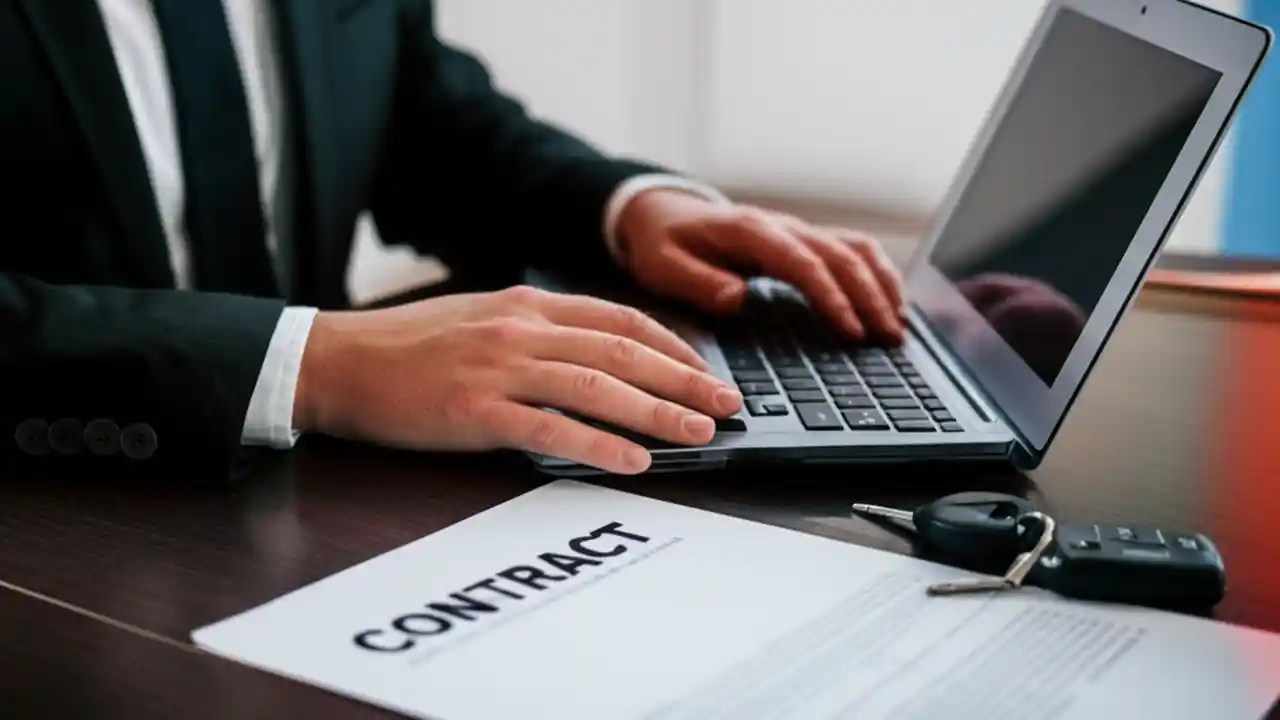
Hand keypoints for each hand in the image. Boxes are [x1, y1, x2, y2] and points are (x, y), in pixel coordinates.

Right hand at [294, 286, 742, 473]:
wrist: (336, 360)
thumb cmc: (406, 346)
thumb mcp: (480, 319)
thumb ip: (535, 331)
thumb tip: (593, 357)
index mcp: (527, 305)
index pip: (619, 320)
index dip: (672, 346)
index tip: (705, 371)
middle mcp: (522, 329)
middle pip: (624, 352)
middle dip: (686, 379)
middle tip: (728, 405)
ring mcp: (499, 368)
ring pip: (598, 387)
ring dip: (658, 412)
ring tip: (700, 433)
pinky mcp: (475, 410)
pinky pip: (551, 429)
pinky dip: (599, 444)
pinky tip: (634, 460)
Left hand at [616, 190, 906, 342]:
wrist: (661, 210)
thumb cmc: (662, 242)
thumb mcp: (662, 265)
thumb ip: (697, 282)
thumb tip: (737, 299)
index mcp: (750, 231)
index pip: (803, 263)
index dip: (832, 296)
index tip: (851, 330)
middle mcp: (781, 226)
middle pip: (841, 256)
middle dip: (870, 296)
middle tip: (889, 337)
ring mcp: (796, 230)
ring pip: (855, 248)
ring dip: (882, 284)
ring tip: (898, 326)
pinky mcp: (802, 240)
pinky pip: (851, 250)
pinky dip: (876, 274)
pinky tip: (889, 303)